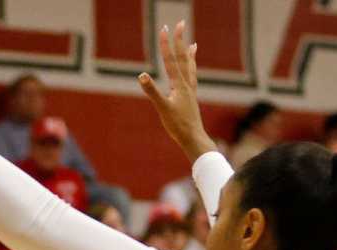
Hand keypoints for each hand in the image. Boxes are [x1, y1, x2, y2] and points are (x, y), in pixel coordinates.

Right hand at [137, 22, 216, 162]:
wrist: (193, 137)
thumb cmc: (178, 125)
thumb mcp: (162, 108)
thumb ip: (152, 91)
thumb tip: (142, 75)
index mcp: (179, 84)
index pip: (171, 60)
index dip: (166, 44)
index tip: (164, 29)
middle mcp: (186, 83)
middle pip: (183, 57)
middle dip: (179, 40)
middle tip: (180, 24)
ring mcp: (190, 90)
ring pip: (190, 67)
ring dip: (189, 54)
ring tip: (192, 44)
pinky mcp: (191, 98)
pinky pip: (193, 79)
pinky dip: (192, 71)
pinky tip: (191, 72)